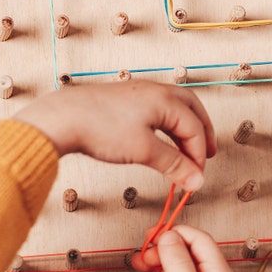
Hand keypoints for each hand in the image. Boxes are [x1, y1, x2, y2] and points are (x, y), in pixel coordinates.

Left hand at [14, 81, 215, 191]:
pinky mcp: (126, 100)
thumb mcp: (143, 150)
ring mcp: (141, 93)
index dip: (199, 155)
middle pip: (192, 110)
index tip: (196, 178)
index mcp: (166, 99)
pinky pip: (158, 110)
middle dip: (202, 133)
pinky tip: (161, 139)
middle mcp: (156, 91)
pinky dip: (167, 126)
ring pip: (175, 109)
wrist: (64, 117)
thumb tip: (195, 179)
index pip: (195, 128)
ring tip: (186, 150)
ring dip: (184, 130)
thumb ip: (173, 165)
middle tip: (207, 154)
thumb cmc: (100, 127)